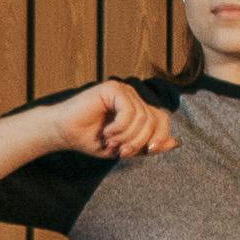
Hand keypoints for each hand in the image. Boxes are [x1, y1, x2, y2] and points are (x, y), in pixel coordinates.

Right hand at [39, 78, 177, 161]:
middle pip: (154, 119)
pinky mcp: (112, 88)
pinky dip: (119, 127)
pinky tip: (106, 132)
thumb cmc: (90, 140)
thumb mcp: (124, 148)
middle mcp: (133, 97)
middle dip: (140, 140)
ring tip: (110, 141)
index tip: (148, 151)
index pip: (162, 119)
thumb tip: (176, 143)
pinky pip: (128, 110)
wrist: (63, 134)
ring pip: (142, 117)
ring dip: (126, 136)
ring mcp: (123, 90)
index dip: (160, 136)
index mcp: (138, 108)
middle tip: (121, 151)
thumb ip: (148, 146)